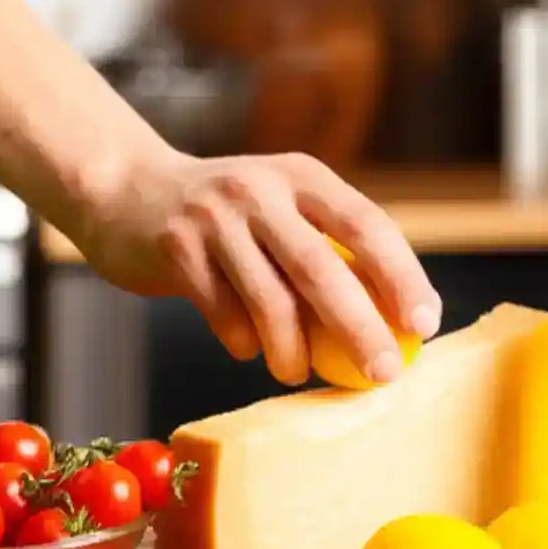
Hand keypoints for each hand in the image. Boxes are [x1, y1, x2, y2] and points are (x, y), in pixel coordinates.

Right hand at [71, 148, 441, 384]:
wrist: (124, 191)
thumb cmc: (221, 217)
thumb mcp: (275, 208)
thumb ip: (322, 250)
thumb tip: (389, 326)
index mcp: (301, 175)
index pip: (366, 225)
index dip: (402, 277)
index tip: (423, 325)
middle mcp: (259, 189)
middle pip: (322, 268)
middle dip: (360, 328)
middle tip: (383, 373)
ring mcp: (214, 217)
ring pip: (269, 301)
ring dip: (292, 351)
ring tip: (297, 372)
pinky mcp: (176, 248)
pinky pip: (223, 315)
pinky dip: (243, 343)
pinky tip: (246, 346)